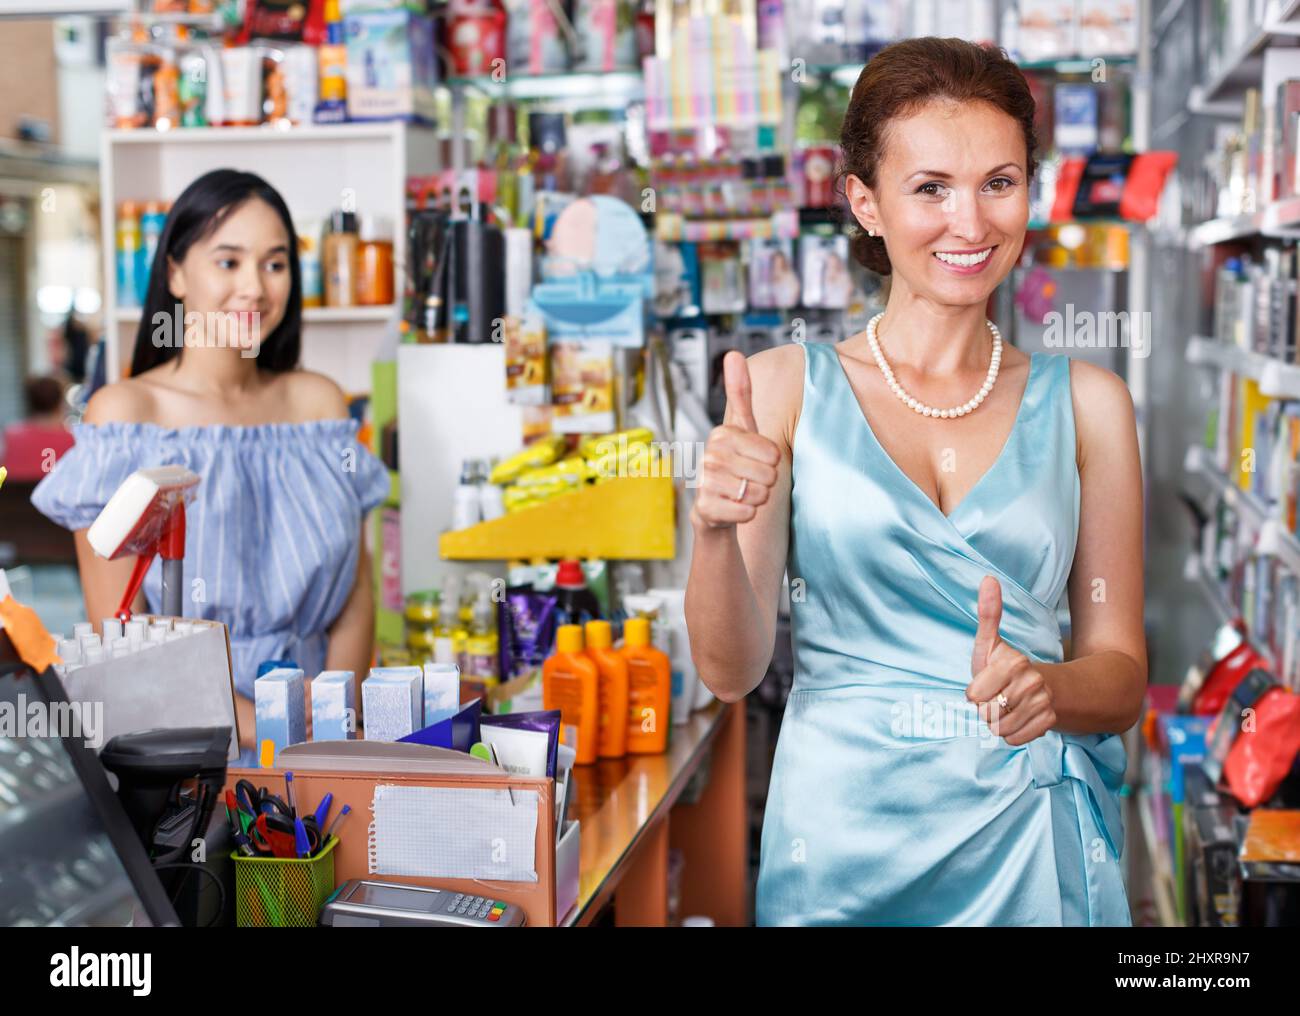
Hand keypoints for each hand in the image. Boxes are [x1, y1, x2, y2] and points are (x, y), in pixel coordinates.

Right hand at [691, 350, 780, 529]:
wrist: (715, 508)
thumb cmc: (735, 464)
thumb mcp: (742, 429)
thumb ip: (740, 392)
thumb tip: (734, 353)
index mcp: (722, 434)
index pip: (773, 453)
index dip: (772, 462)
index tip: (754, 461)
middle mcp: (710, 456)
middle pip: (769, 474)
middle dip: (766, 482)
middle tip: (748, 480)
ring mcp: (704, 482)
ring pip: (759, 494)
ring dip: (756, 498)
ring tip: (741, 493)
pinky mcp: (705, 508)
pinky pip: (747, 513)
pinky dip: (747, 514)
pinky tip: (733, 508)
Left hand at [966, 575, 1056, 745]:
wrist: (1048, 688)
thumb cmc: (1008, 667)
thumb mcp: (992, 643)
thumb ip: (988, 614)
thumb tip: (988, 578)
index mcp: (1014, 662)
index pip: (973, 696)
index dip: (975, 694)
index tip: (985, 684)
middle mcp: (1031, 682)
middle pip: (986, 714)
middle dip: (987, 709)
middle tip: (999, 696)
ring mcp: (1042, 703)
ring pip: (999, 729)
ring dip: (999, 723)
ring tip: (1009, 707)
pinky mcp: (1049, 722)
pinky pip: (1014, 739)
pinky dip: (1014, 733)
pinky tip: (1020, 719)